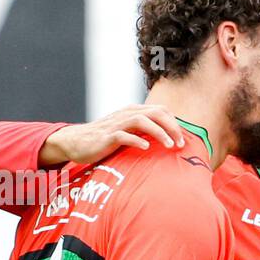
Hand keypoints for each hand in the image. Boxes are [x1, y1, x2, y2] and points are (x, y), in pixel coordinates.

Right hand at [40, 105, 184, 165]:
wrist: (76, 142)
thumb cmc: (105, 139)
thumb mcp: (127, 132)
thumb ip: (144, 132)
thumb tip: (167, 140)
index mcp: (133, 112)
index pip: (161, 110)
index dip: (174, 123)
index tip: (182, 139)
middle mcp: (126, 115)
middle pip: (155, 113)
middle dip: (172, 127)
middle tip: (180, 144)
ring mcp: (116, 125)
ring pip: (141, 121)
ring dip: (158, 132)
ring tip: (169, 145)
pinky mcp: (106, 136)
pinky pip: (123, 135)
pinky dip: (136, 140)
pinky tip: (146, 148)